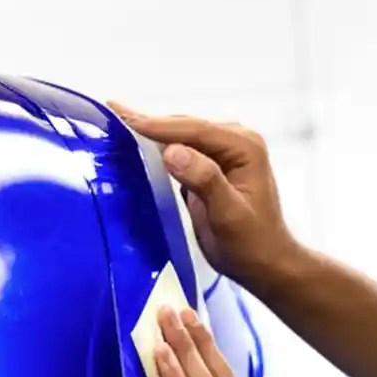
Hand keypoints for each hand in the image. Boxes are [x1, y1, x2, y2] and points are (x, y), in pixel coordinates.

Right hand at [107, 102, 297, 288]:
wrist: (264, 263)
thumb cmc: (252, 244)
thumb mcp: (229, 215)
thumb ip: (205, 180)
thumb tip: (172, 151)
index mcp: (244, 146)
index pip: (194, 129)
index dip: (157, 125)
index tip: (123, 118)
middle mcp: (235, 141)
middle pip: (184, 127)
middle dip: (148, 123)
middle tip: (111, 113)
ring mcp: (222, 152)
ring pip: (179, 136)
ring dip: (150, 133)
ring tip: (117, 122)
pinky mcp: (209, 165)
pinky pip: (180, 150)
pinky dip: (156, 148)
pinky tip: (134, 144)